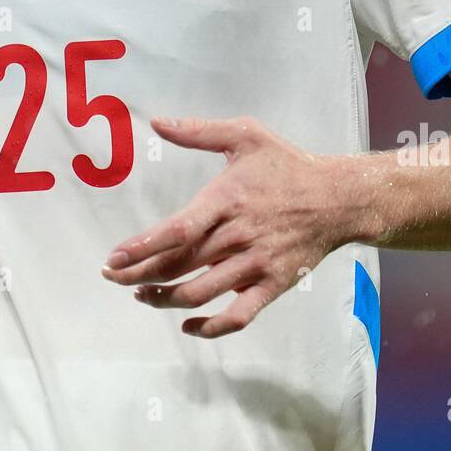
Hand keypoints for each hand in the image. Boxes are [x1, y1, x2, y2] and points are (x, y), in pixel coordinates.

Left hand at [101, 116, 342, 338]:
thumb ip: (199, 131)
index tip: (114, 258)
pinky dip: (209, 327)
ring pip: (200, 293)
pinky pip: (237, 317)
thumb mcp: (246, 134)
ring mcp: (255, 265)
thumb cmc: (288, 165)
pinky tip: (187, 324)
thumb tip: (157, 122)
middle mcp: (238, 236)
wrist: (338, 198)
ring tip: (140, 294)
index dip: (142, 247)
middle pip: (180, 265)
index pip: (178, 231)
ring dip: (163, 299)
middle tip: (112, 276)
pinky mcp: (271, 286)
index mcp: (227, 200)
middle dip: (139, 275)